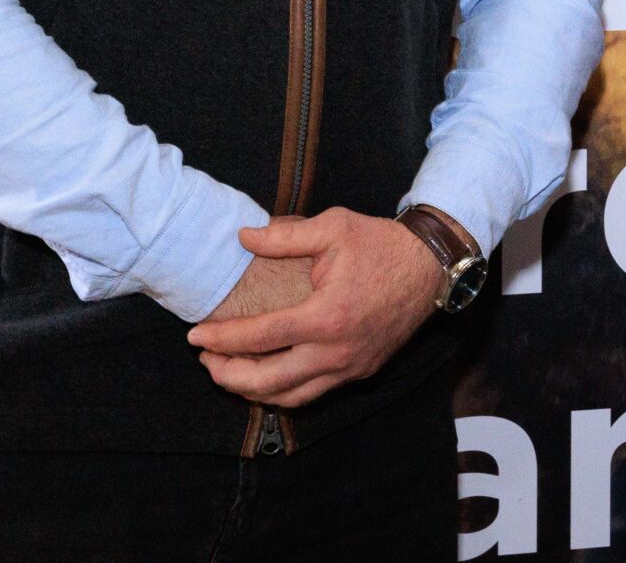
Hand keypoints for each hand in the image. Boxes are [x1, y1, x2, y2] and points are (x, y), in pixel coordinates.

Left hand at [185, 208, 448, 407]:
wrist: (431, 266)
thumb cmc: (381, 244)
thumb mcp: (333, 228)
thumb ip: (284, 236)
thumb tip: (243, 237)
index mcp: (327, 316)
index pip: (260, 337)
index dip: (222, 338)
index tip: (195, 335)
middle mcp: (337, 351)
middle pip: (268, 382)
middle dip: (228, 375)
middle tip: (205, 360)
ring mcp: (351, 367)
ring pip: (290, 397)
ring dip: (253, 390)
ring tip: (229, 372)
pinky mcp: (361, 372)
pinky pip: (313, 393)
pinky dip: (283, 392)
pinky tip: (267, 377)